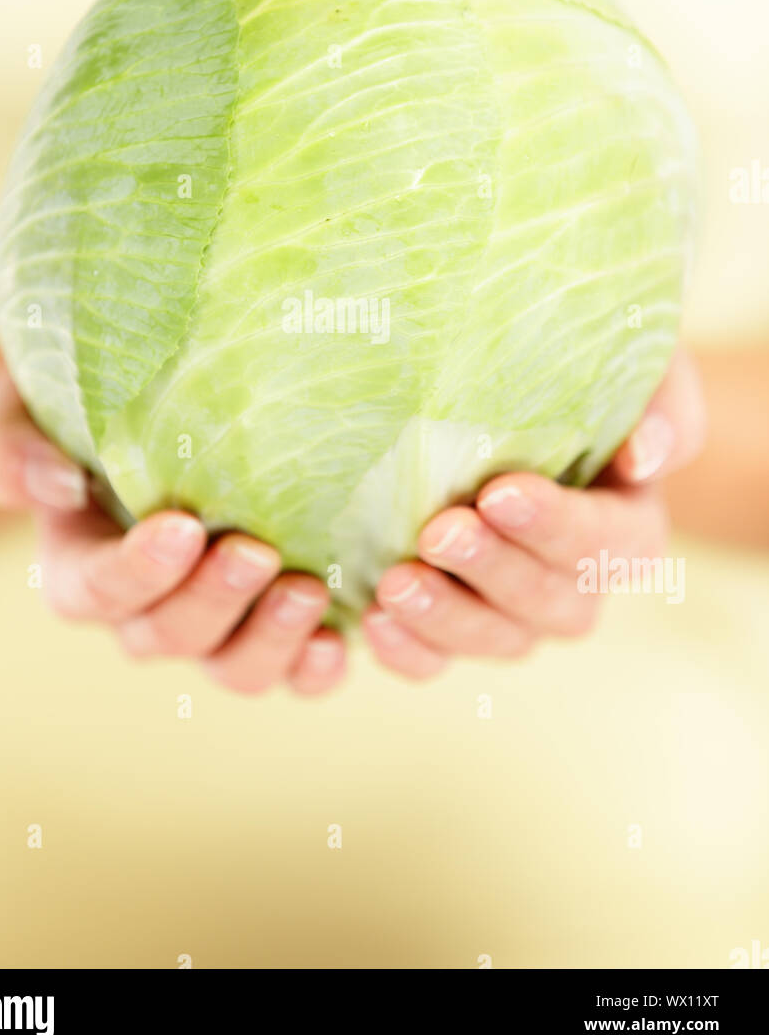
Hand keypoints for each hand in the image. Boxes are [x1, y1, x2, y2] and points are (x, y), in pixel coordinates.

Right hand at [0, 368, 344, 695]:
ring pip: (233, 669)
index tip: (181, 528)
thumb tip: (55, 486)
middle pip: (169, 637)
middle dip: (213, 601)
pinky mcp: (274, 623)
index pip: (95, 591)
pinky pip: (294, 673)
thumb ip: (14, 445)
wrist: (163, 394)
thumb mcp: (28, 404)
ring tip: (308, 590)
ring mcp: (214, 624)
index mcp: (80, 566)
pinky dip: (315, 668)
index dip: (137, 573)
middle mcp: (145, 611)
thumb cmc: (91, 396)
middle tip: (256, 552)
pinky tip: (338, 642)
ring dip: (270, 640)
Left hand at [364, 349, 705, 679]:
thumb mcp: (643, 374)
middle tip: (439, 532)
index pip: (605, 544)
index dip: (554, 526)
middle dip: (492, 571)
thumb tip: (647, 457)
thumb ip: (662, 407)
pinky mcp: (454, 625)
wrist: (521, 403)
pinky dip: (408, 651)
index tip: (499, 493)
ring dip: (445, 617)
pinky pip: (437, 660)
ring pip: (496, 640)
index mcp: (628, 528)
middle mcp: (577, 584)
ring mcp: (515, 613)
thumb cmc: (584, 381)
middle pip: (549, 603)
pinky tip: (372, 621)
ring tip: (393, 582)